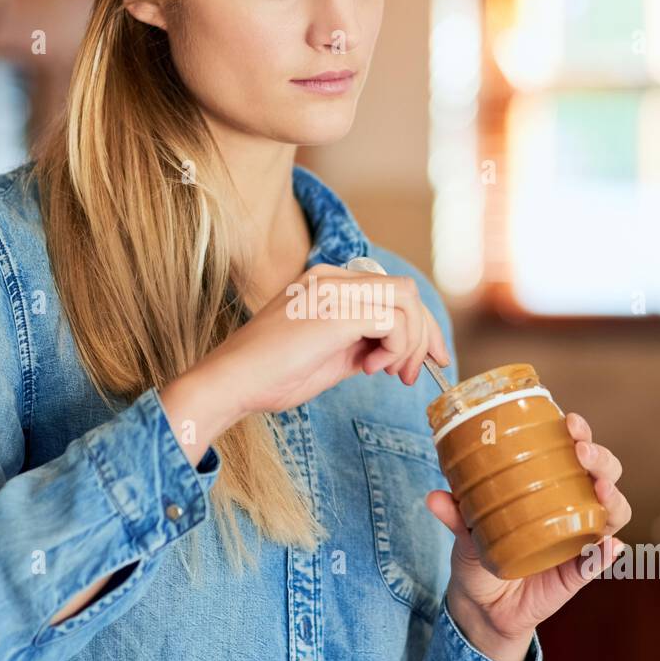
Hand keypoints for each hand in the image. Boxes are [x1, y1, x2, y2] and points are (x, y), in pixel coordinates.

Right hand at [163, 264, 450, 431]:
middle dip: (425, 334)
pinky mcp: (337, 310)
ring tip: (387, 373)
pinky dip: (395, 349)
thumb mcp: (326, 355)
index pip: (390, 290)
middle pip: (405, 291)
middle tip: (416, 374)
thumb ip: (358, 344)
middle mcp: (332, 277)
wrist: (232, 382)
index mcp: (326, 283)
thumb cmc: (271, 376)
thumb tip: (391, 353)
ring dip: (410, 344)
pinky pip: (393, 320)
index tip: (427, 359)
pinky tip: (368, 370)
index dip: (418, 325)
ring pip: (406, 301)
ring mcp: (334, 290)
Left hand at [425, 411, 629, 658]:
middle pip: (603, 475)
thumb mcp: (464, 532)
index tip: (570, 422)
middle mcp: (571, 507)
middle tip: (582, 451)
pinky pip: (599, 561)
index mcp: (549, 486)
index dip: (579, 434)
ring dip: (614, 498)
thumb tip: (434, 496)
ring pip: (613, 513)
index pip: (574, 453)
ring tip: (602, 491)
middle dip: (601, 459)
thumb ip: (454, 515)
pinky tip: (611, 546)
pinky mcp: (579, 572)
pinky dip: (608, 552)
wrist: (481, 605)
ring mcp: (580, 538)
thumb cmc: (479, 555)